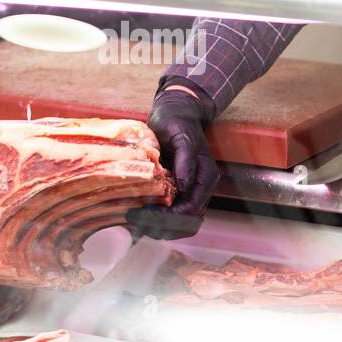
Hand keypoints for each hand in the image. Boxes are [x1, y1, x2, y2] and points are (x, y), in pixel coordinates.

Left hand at [127, 86, 218, 240]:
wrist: (176, 112)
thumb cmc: (176, 121)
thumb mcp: (180, 135)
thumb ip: (185, 160)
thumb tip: (184, 186)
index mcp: (206, 176)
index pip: (190, 210)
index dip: (168, 217)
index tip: (143, 214)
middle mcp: (202, 188)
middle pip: (187, 223)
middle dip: (162, 227)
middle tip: (134, 222)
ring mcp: (192, 192)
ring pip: (182, 224)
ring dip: (160, 228)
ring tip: (135, 223)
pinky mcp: (181, 192)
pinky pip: (174, 215)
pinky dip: (159, 222)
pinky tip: (140, 216)